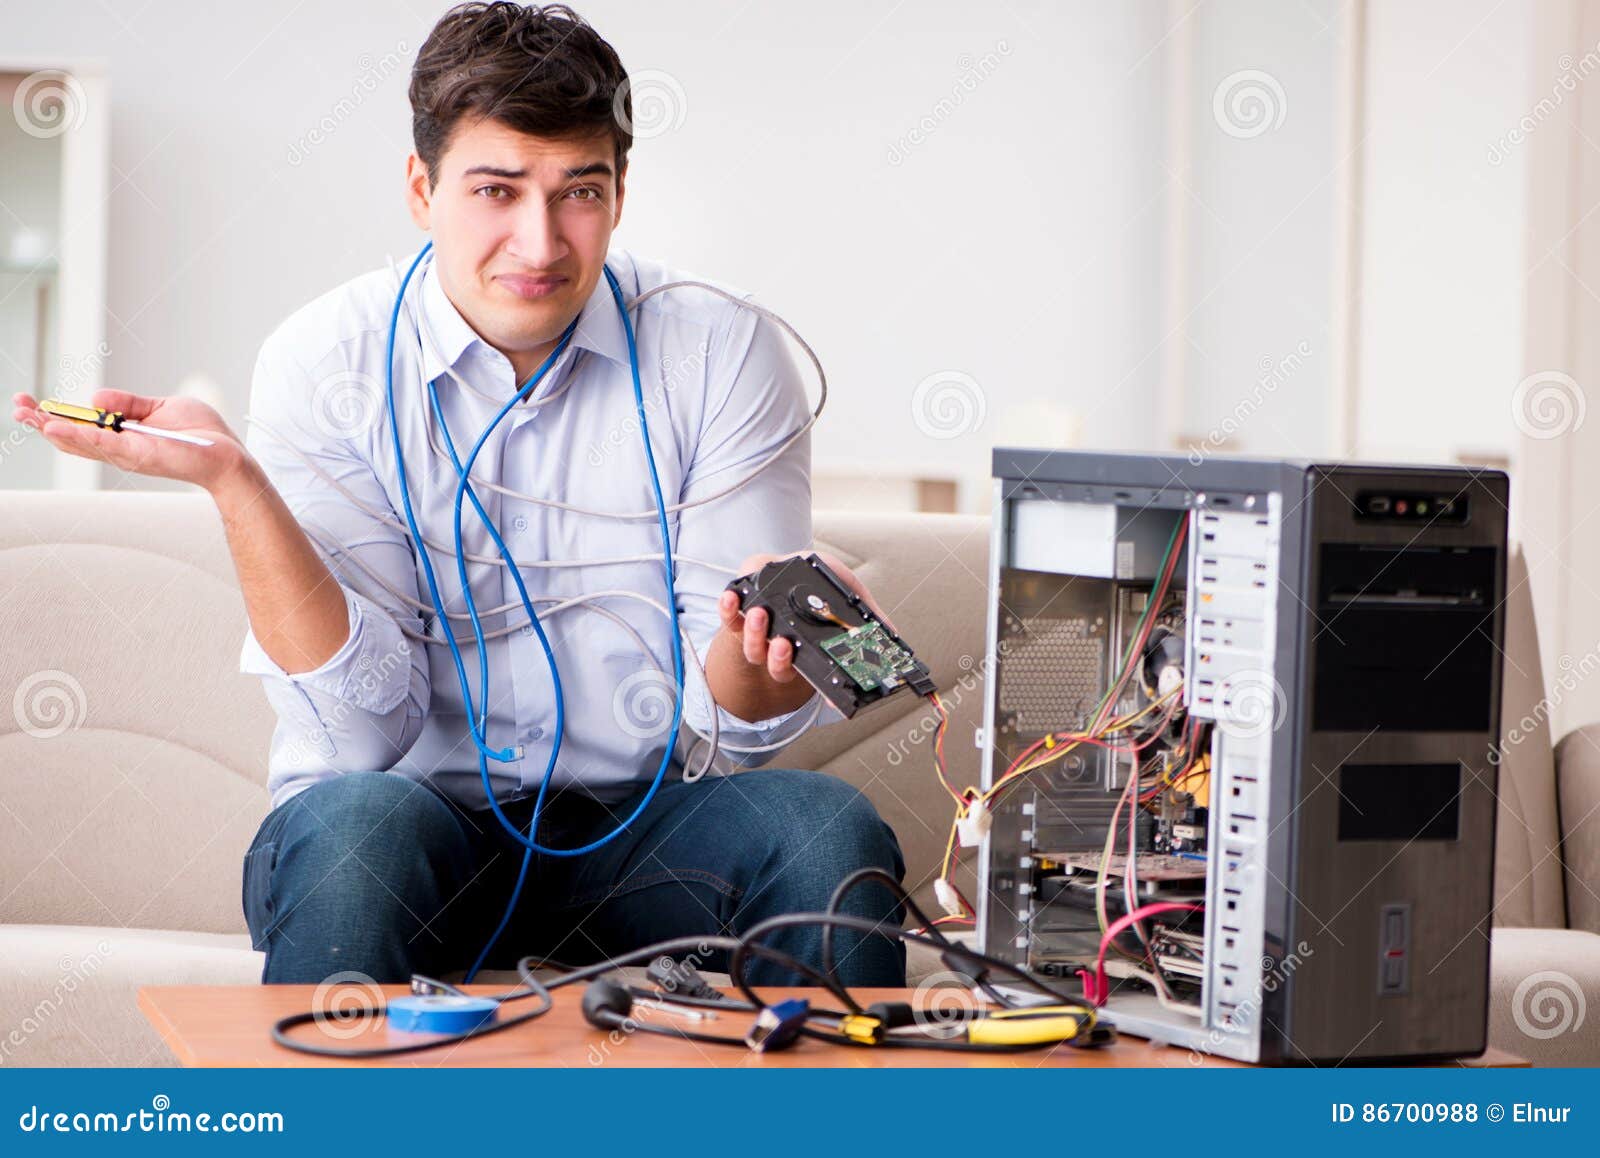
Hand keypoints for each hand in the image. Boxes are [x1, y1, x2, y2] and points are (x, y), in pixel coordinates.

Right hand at [13, 389, 248, 492]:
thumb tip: (94, 398)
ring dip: (53, 429)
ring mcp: (128, 454)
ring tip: (29, 417)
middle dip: (42, 422)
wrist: (228, 453)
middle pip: (72, 438)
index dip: (52, 415)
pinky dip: (80, 437)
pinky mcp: (141, 456)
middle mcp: (120, 449)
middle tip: (17, 407)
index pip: (78, 427)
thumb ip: (127, 403)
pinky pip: (105, 445)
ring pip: (82, 443)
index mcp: (121, 437)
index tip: (28, 401)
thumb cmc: (200, 433)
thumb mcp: (159, 407)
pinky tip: (57, 429)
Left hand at [716, 550, 893, 684]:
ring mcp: (757, 634)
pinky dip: (728, 610)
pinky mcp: (737, 614)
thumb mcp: (847, 592)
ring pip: (754, 648)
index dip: (826, 693)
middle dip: (779, 658)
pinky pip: (728, 618)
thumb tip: (890, 632)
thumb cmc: (811, 584)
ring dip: (756, 634)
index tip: (836, 700)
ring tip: (761, 615)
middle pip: (778, 666)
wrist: (780, 571)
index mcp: (806, 650)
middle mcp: (781, 648)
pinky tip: (732, 599)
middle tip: (784, 643)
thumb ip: (866, 612)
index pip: (816, 677)